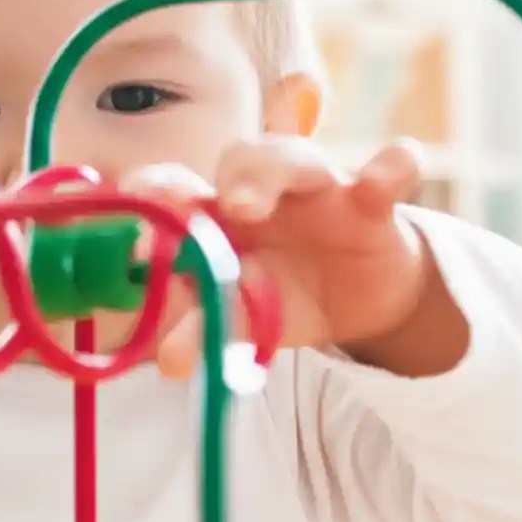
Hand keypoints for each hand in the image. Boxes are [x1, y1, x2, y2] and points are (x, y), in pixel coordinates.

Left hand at [137, 136, 465, 378]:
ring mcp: (315, 187)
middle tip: (186, 208)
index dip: (151, 192)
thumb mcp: (244, 316)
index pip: (175, 187)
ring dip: (268, 172)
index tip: (130, 212)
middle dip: (215, 177)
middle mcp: (258, 189)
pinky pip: (389, 171)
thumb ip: (208, 330)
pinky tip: (386, 177)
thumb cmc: (283, 294)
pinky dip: (391, 167)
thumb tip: (170, 364)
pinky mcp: (372, 200)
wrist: (359, 298)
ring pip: (292, 157)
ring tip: (246, 205)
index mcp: (214, 214)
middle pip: (233, 159)